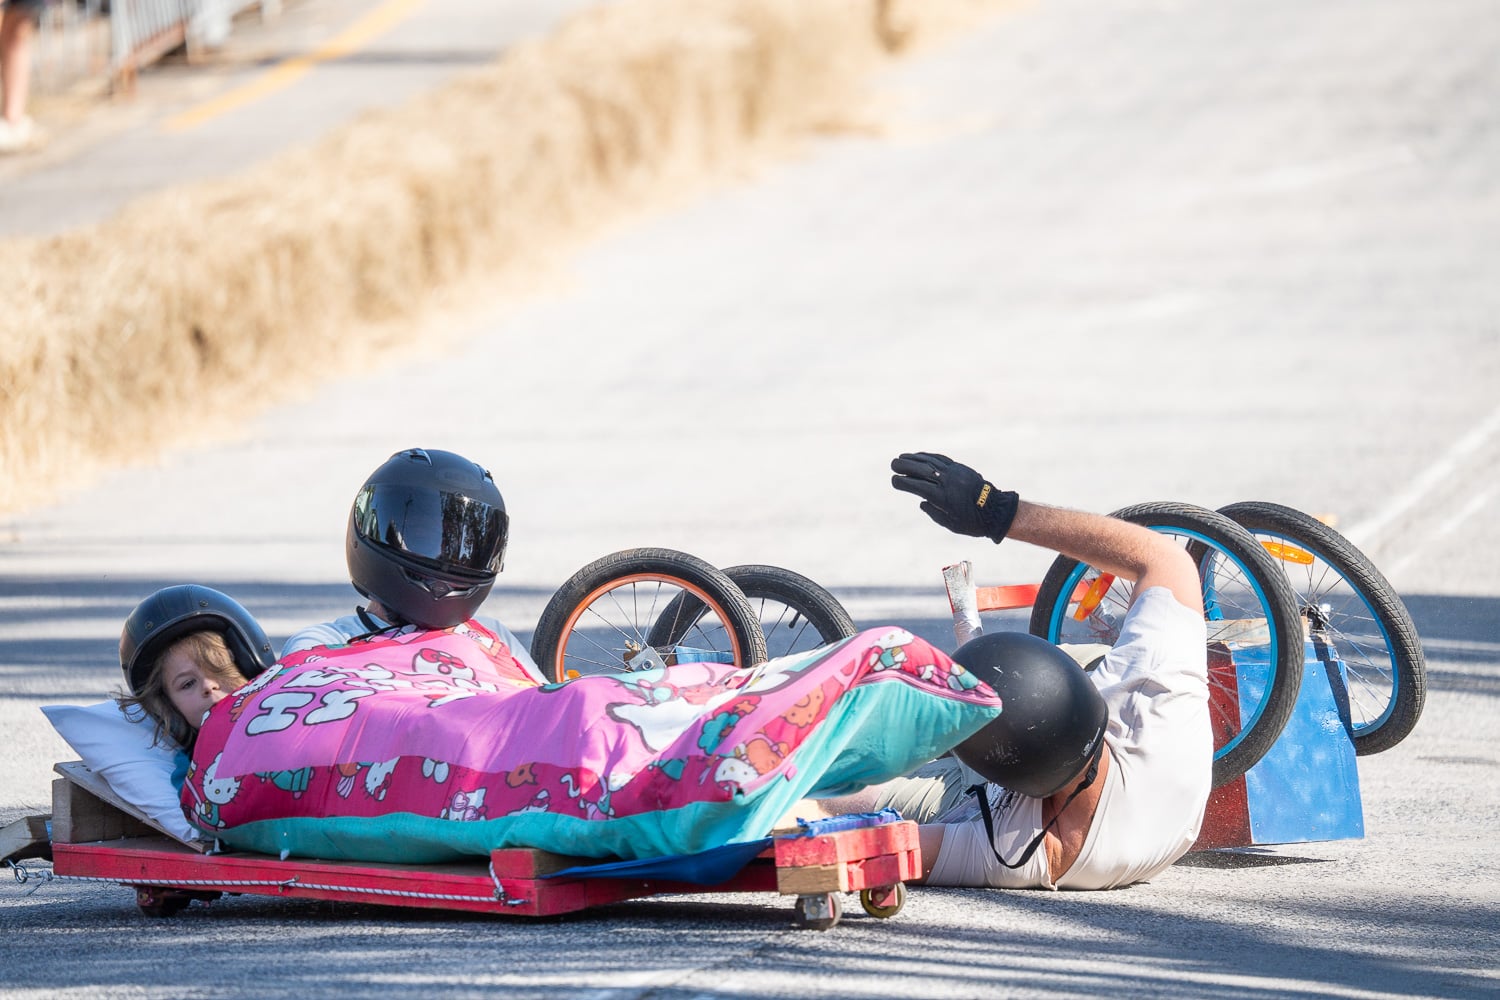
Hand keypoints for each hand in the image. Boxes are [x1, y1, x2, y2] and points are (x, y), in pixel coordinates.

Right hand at [890, 452, 1018, 543]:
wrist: (995, 511)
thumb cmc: (972, 522)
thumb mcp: (950, 524)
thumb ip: (933, 512)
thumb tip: (921, 502)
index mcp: (943, 498)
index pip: (918, 486)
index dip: (904, 482)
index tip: (894, 480)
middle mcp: (947, 482)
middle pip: (922, 470)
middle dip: (905, 466)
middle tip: (893, 464)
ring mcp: (954, 473)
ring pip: (930, 462)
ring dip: (914, 458)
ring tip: (901, 457)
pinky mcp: (960, 468)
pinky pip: (940, 460)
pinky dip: (928, 457)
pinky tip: (919, 456)